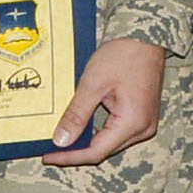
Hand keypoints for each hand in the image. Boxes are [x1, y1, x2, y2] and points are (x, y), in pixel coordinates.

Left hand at [51, 33, 167, 167]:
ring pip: (110, 142)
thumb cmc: (122, 55)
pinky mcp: (142, 115)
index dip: (70, 156)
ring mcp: (145, 122)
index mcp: (132, 123)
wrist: (145, 36)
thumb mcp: (93, 84)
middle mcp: (142, 129)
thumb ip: (77, 115)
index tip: (48, 155)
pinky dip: (98, 131)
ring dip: (87, 141)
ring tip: (61, 139)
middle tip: (50, 148)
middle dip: (77, 150)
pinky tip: (81, 127)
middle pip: (104, 149)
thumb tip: (61, 141)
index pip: (96, 151)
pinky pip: (117, 130)